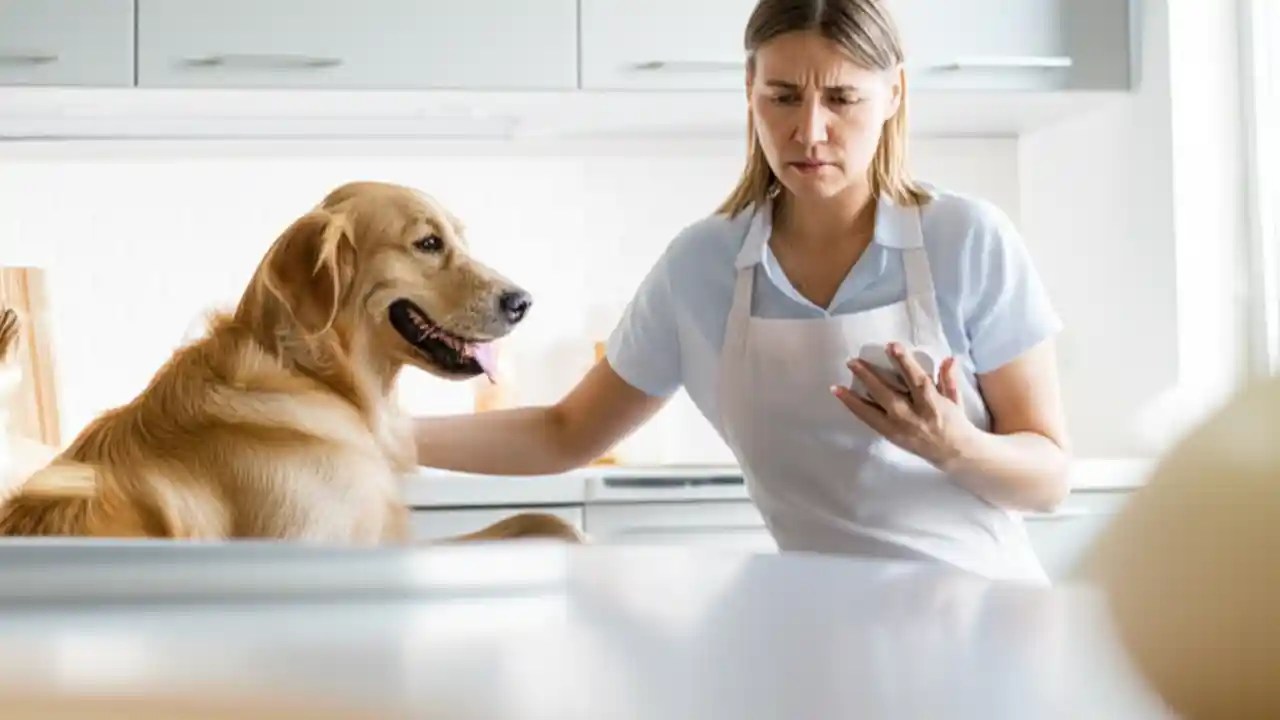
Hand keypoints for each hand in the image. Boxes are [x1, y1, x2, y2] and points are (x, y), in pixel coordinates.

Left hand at [831, 342, 977, 468]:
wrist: (953, 453)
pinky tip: (841, 396)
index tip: (891, 346)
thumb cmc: (954, 421)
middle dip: (869, 377)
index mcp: (932, 405)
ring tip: (837, 384)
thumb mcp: (954, 399)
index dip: (904, 362)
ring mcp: (898, 428)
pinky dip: (855, 408)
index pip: (917, 380)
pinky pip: (869, 421)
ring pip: (873, 410)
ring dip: (853, 396)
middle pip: (887, 395)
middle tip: (853, 361)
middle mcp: (913, 417)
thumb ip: (949, 379)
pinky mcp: (890, 436)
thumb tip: (949, 358)